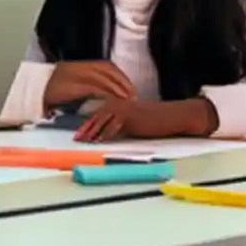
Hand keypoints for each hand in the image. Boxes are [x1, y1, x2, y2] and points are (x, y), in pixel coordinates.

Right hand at [43, 61, 136, 107]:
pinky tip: (113, 101)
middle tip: (134, 93)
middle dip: (123, 82)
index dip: (120, 75)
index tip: (130, 86)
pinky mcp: (73, 85)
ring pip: (104, 78)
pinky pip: (95, 88)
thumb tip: (104, 92)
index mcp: (80, 64)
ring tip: (127, 99)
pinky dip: (106, 94)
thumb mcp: (71, 85)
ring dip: (118, 88)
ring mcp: (76, 74)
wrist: (33, 94)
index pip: (106, 65)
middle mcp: (79, 66)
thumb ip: (87, 85)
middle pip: (108, 70)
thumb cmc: (51, 93)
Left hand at [74, 99, 218, 142]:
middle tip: (76, 139)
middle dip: (85, 129)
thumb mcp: (133, 121)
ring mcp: (123, 109)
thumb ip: (119, 124)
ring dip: (92, 133)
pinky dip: (105, 134)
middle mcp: (118, 104)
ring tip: (84, 142)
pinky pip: (113, 127)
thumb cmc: (153, 120)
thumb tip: (107, 134)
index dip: (87, 125)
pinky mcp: (129, 117)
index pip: (98, 115)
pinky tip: (99, 141)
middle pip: (96, 117)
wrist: (169, 116)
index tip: (78, 135)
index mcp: (118, 104)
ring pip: (102, 122)